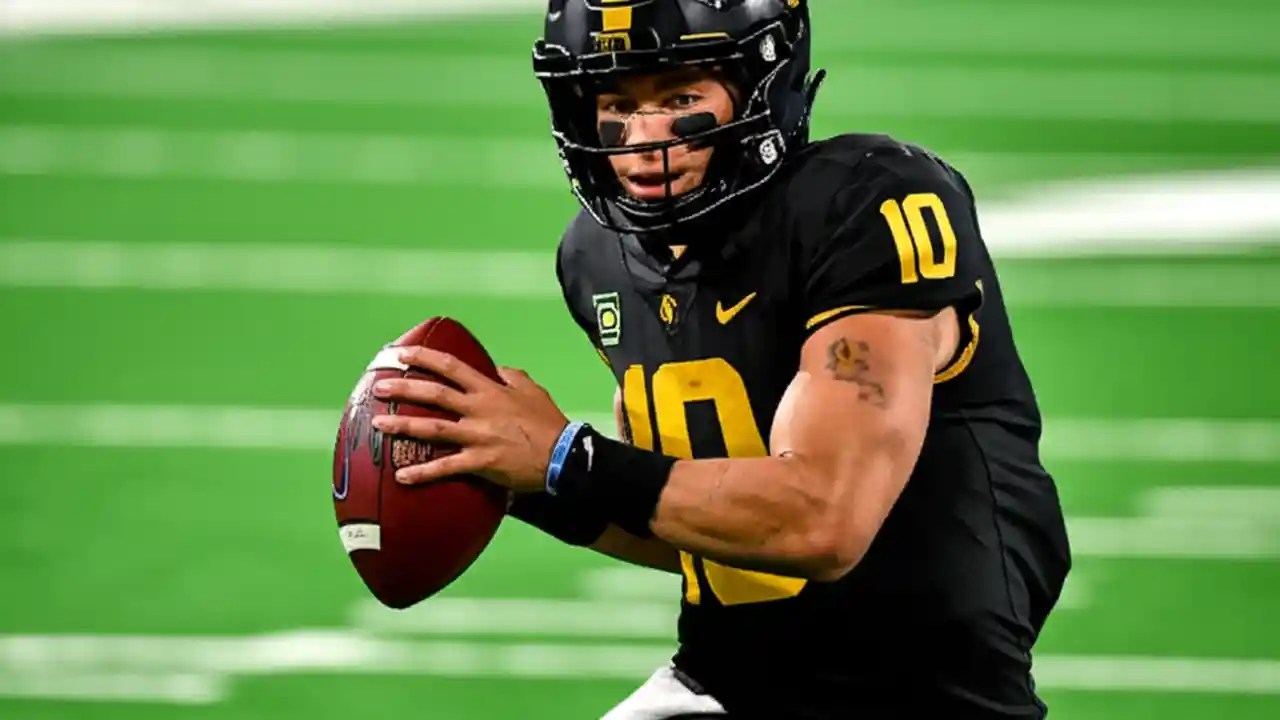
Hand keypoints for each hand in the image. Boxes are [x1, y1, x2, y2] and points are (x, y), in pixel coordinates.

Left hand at [369, 347, 569, 492]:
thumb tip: (496, 369)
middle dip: (404, 388)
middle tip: (379, 387)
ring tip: (378, 424)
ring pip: (433, 428)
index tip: (401, 354)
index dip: (424, 358)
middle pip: (435, 394)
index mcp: (489, 390)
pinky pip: (446, 467)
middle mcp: (479, 409)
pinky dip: (423, 472)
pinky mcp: (480, 462)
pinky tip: (401, 477)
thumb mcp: (532, 390)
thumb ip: (511, 376)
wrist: (562, 456)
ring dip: (403, 425)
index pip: (452, 366)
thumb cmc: (548, 423)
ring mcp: (478, 436)